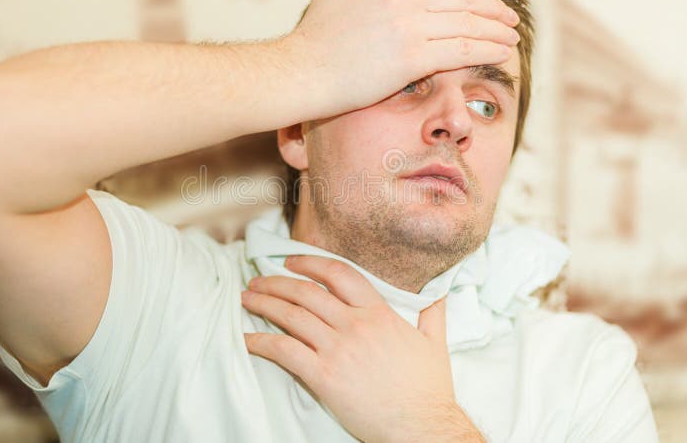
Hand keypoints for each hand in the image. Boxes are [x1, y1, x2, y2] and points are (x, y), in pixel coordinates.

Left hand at [242, 255, 482, 441]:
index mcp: (379, 313)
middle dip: (277, 282)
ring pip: (292, 316)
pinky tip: (246, 339)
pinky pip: (285, 351)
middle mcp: (356, 325)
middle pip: (307, 291)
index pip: (339, 273)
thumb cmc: (429, 389)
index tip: (291, 260)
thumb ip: (433, 312)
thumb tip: (440, 290)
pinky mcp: (325, 376)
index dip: (310, 262)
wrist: (423, 426)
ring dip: (264, 304)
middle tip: (257, 280)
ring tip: (247, 299)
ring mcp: (339, 350)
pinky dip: (262, 342)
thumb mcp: (435, 343)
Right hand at [286, 0, 520, 118]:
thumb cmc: (313, 39)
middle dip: (491, 6)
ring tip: (512, 35)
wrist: (300, 73)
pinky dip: (486, 49)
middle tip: (509, 15)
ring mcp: (406, 27)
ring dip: (495, 29)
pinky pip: (460, 50)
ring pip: (465, 23)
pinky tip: (501, 52)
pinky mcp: (410, 58)